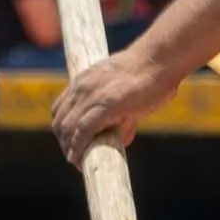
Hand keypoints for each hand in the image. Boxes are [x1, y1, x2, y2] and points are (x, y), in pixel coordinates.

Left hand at [51, 45, 180, 168]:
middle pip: (60, 120)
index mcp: (85, 80)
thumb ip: (122, 114)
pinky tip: (79, 159)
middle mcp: (82, 87)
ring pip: (67, 128)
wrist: (160, 59)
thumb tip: (122, 137)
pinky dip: (77, 148)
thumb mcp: (127, 90)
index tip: (71, 141)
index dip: (64, 128)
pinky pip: (82, 132)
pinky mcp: (104, 106)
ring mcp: (91, 96)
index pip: (62, 108)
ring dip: (69, 147)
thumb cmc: (151, 72)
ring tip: (76, 160)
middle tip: (74, 155)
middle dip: (64, 141)